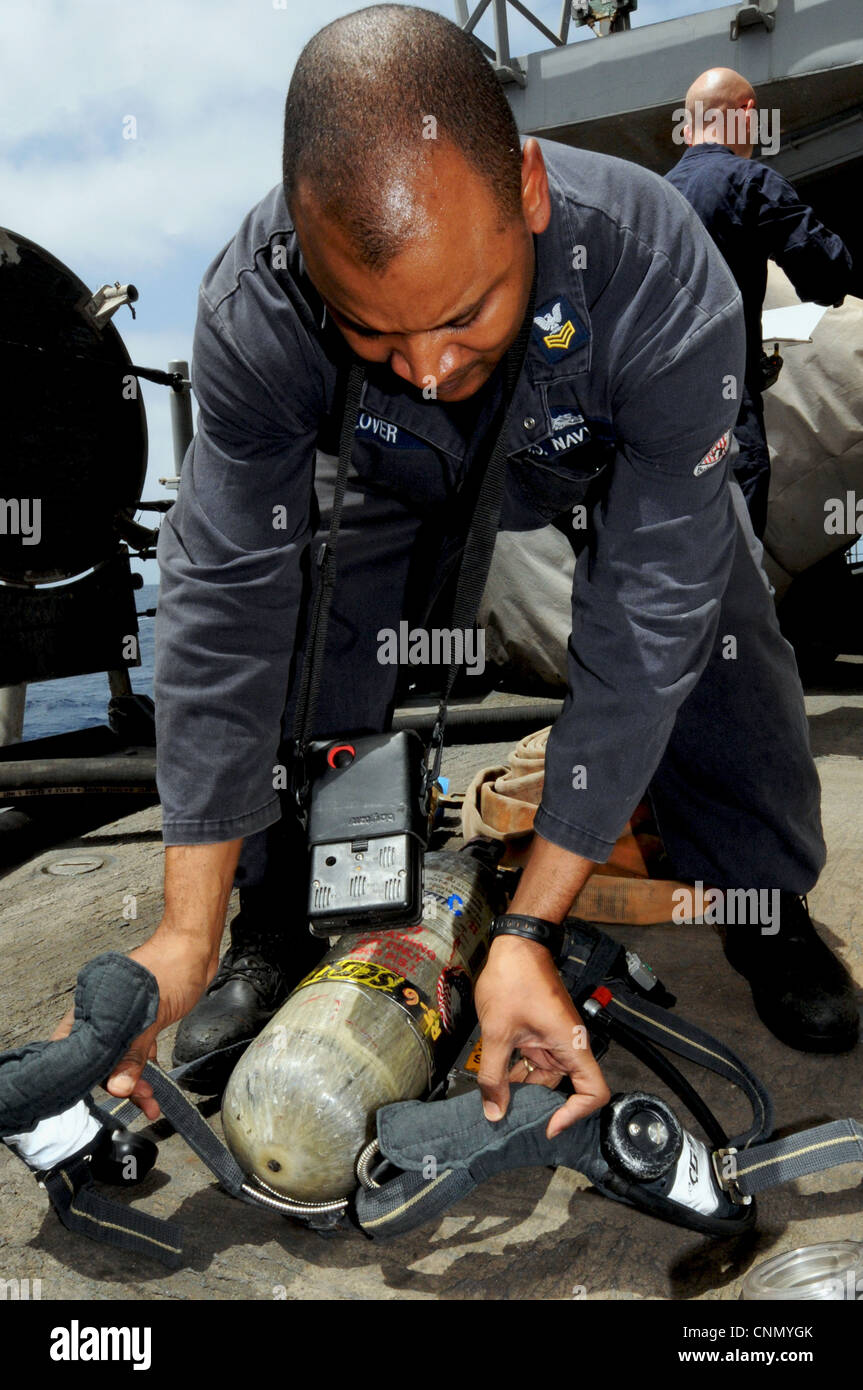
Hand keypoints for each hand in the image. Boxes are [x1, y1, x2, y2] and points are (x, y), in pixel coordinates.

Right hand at [51, 923, 219, 1120]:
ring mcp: (121, 1017)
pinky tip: (154, 1082)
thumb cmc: (172, 964)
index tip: (104, 1096)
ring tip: (151, 1100)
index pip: (75, 1050)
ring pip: (119, 1058)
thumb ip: (134, 1053)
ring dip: (134, 1080)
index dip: (85, 1076)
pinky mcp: (140, 1020)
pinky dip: (144, 1066)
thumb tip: (119, 1086)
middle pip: (99, 1059)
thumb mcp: (153, 1015)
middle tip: (140, 1099)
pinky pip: (135, 1050)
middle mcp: (102, 1012)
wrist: (197, 947)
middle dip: (117, 1084)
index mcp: (93, 1006)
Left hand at [474, 934, 609, 1138]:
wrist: (516, 944)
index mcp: (571, 1044)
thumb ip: (494, 1075)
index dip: (575, 1114)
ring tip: (495, 1095)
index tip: (549, 1125)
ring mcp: (555, 1037)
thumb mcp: (498, 1032)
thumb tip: (494, 1111)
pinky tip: (496, 1075)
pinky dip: (519, 1069)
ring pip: (546, 1074)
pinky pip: (536, 1060)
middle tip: (510, 1113)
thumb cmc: (514, 979)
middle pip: (565, 1087)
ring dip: (524, 1085)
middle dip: (539, 1102)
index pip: (594, 1092)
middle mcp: (568, 1044)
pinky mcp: (542, 1031)